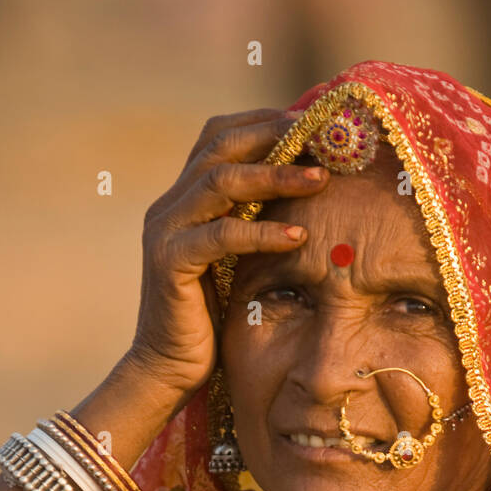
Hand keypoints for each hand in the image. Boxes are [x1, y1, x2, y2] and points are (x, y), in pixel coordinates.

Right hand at [127, 107, 328, 400]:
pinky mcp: (169, 263)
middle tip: (325, 136)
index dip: (264, 121)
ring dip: (276, 175)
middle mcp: (169, 206)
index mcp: (183, 198)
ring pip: (221, 183)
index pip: (220, 136)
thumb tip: (308, 192)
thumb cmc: (212, 318)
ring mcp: (164, 231)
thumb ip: (253, 223)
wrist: (168, 369)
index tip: (313, 121)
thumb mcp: (237, 260)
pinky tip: (298, 237)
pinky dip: (261, 233)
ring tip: (322, 177)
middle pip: (221, 146)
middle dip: (276, 136)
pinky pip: (220, 236)